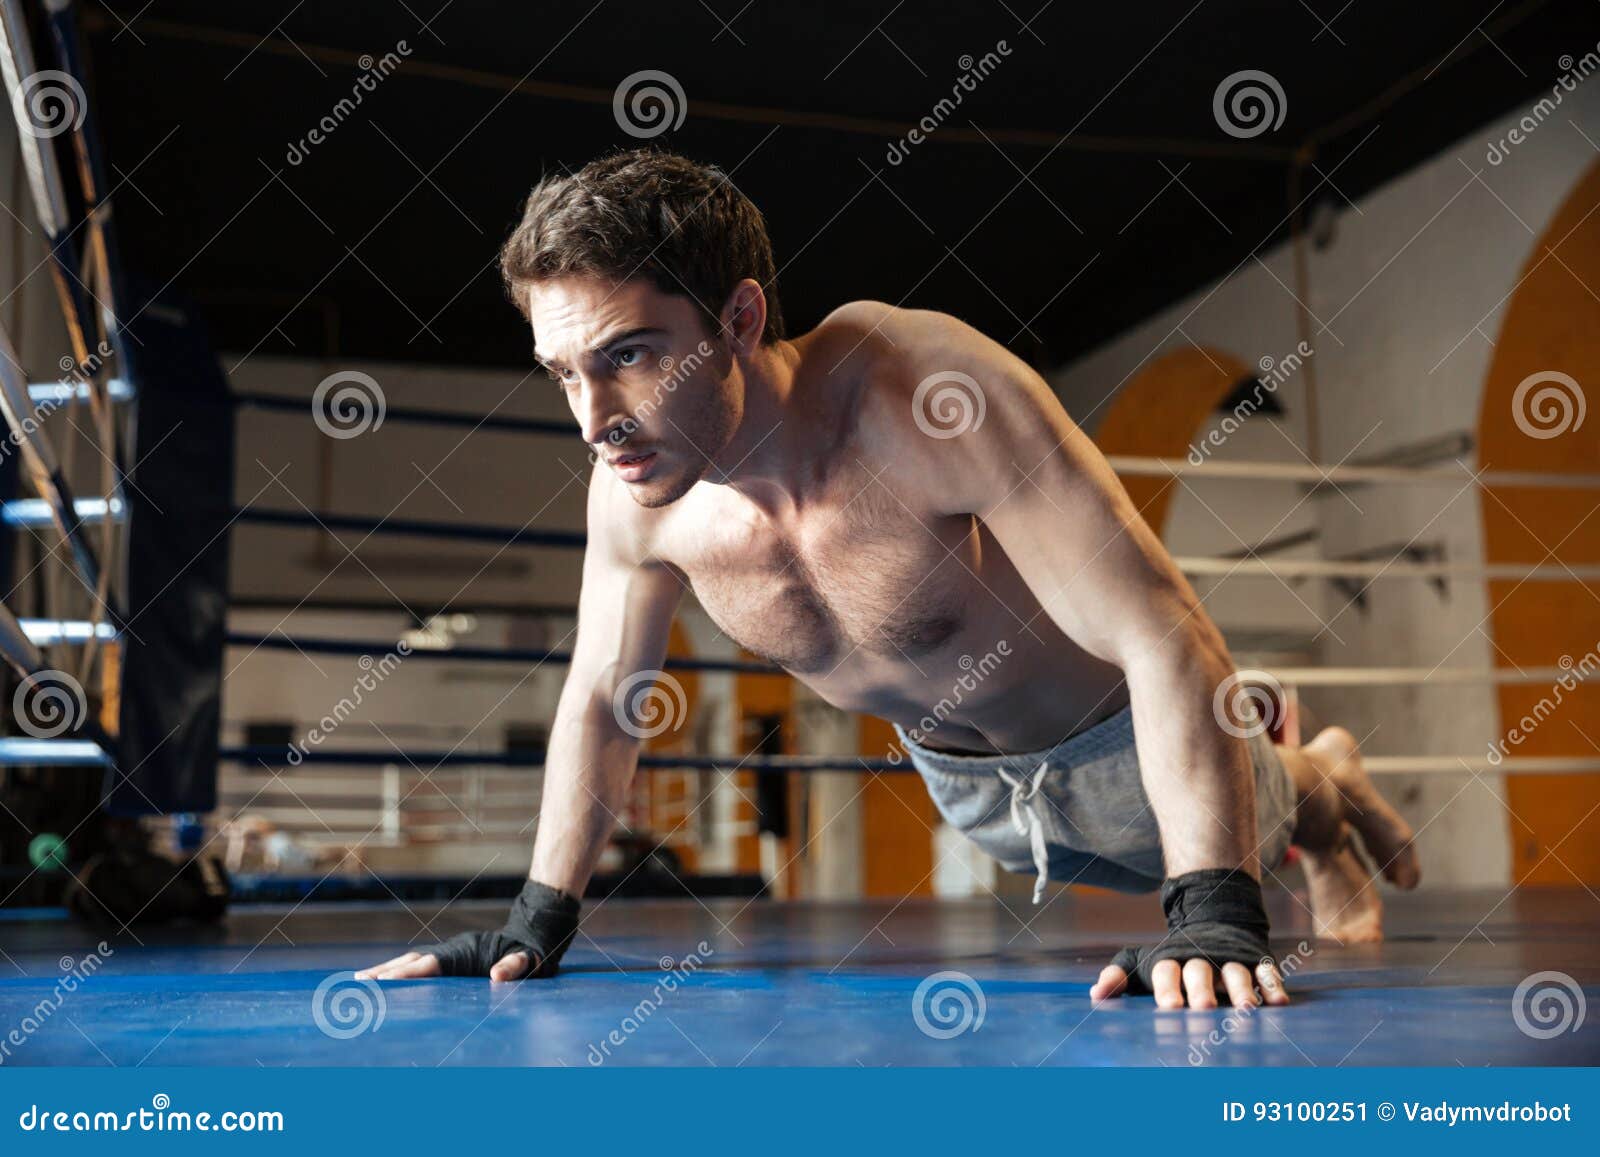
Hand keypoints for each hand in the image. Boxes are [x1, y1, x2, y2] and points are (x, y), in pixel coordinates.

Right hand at [356, 948, 536, 982]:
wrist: (533, 934)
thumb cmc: (532, 952)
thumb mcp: (529, 960)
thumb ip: (515, 966)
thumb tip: (497, 976)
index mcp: (465, 954)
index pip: (431, 965)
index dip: (407, 973)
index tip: (383, 981)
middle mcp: (453, 952)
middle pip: (413, 961)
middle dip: (386, 971)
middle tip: (357, 982)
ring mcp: (450, 955)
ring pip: (412, 962)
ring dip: (388, 971)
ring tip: (361, 981)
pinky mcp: (452, 961)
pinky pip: (421, 967)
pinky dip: (401, 973)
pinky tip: (387, 983)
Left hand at [1090, 955, 1288, 1008]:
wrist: (1213, 921)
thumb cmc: (1172, 957)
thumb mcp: (1142, 960)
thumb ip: (1119, 976)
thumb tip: (1095, 995)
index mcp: (1171, 960)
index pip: (1166, 971)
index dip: (1167, 988)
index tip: (1168, 1007)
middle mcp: (1201, 959)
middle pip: (1200, 971)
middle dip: (1201, 989)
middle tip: (1203, 1007)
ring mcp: (1230, 959)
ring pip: (1235, 972)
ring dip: (1241, 990)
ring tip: (1245, 1009)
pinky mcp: (1255, 960)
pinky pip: (1266, 972)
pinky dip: (1272, 985)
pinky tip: (1278, 1002)